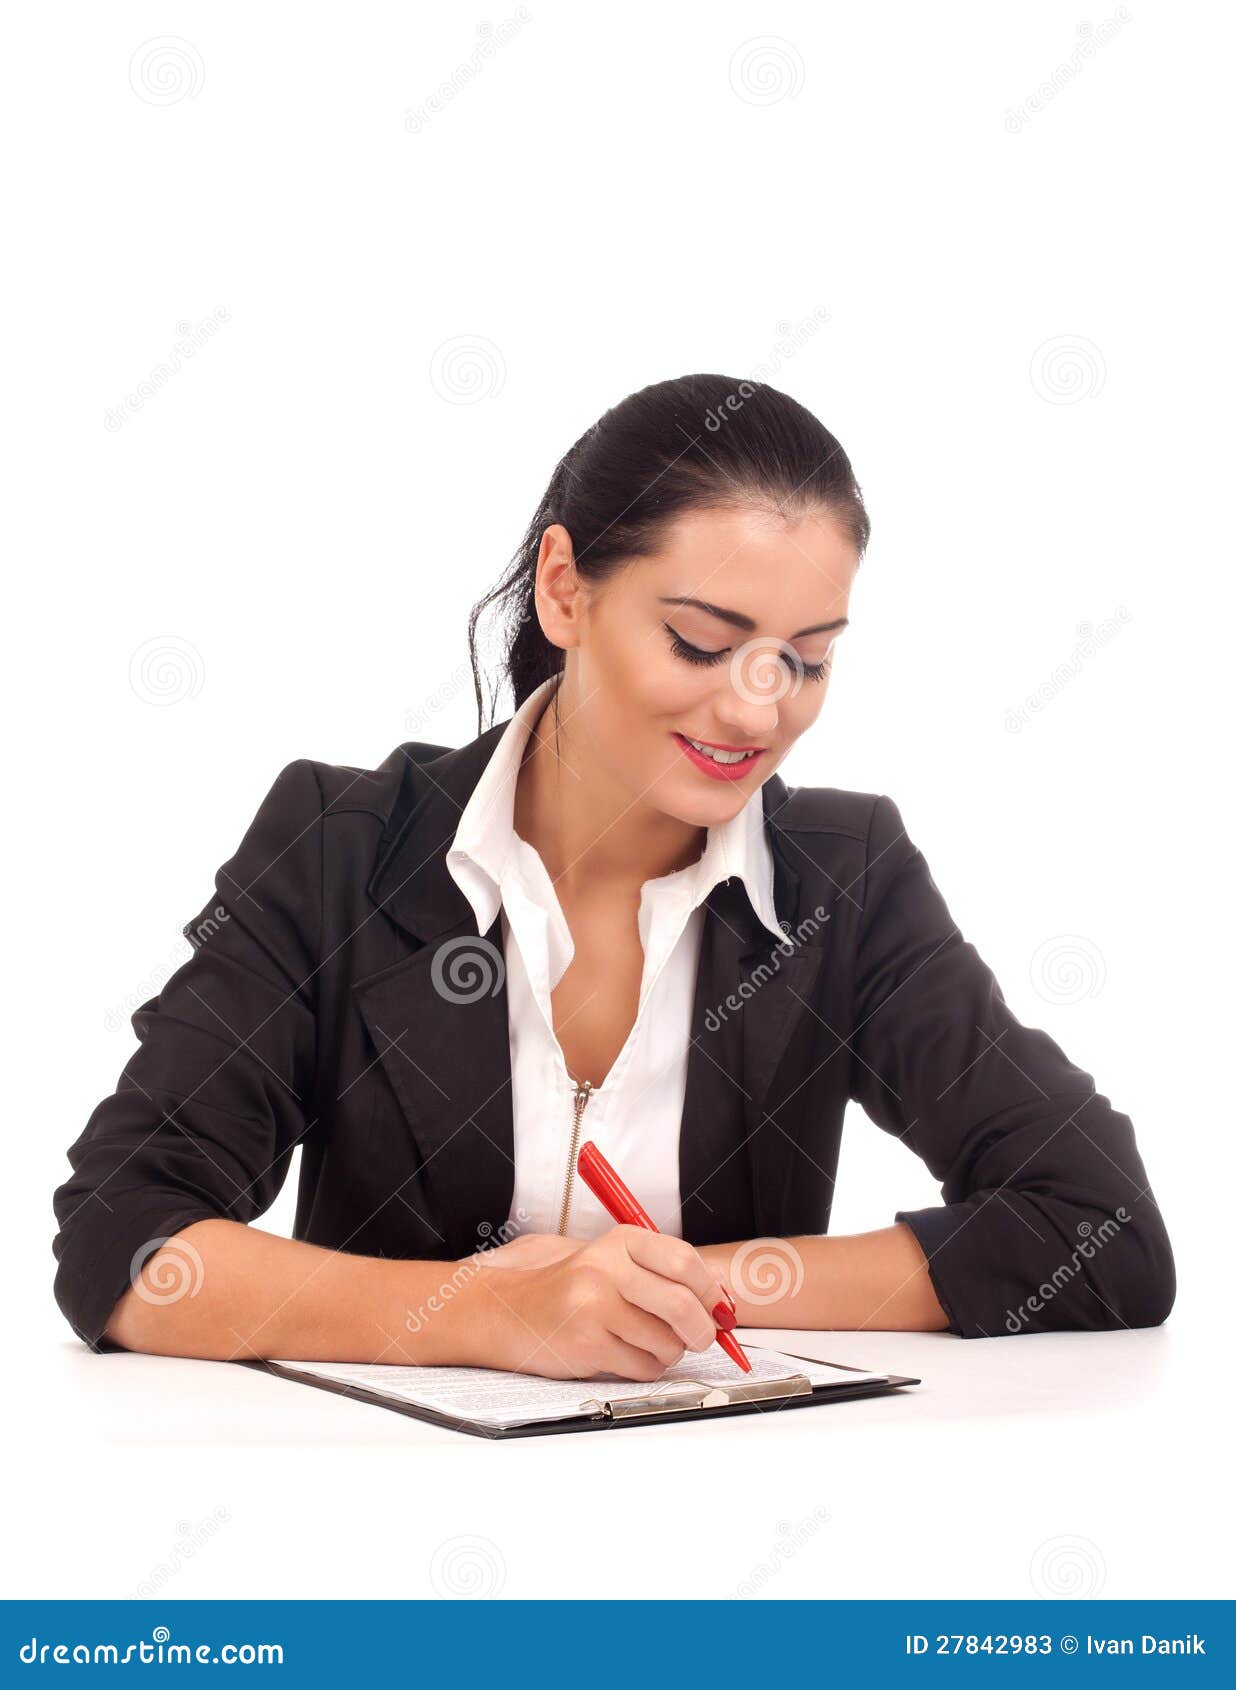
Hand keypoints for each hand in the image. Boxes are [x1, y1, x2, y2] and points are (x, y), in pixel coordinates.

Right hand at [473, 1225, 734, 1381]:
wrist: (507, 1311)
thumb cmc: (568, 1289)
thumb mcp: (611, 1263)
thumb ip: (659, 1273)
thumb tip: (720, 1299)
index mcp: (619, 1241)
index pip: (683, 1261)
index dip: (711, 1290)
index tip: (720, 1307)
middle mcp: (606, 1268)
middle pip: (682, 1304)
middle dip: (703, 1329)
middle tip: (702, 1337)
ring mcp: (594, 1307)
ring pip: (666, 1342)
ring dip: (669, 1352)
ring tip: (646, 1343)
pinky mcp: (586, 1345)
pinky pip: (643, 1367)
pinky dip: (646, 1368)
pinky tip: (624, 1355)